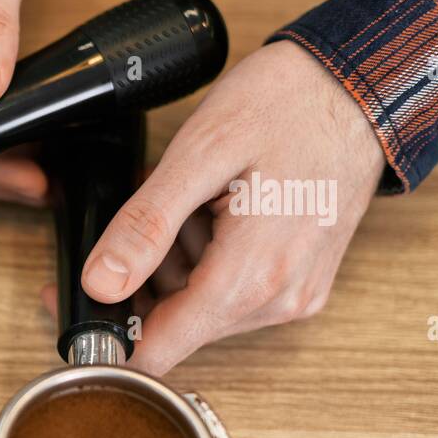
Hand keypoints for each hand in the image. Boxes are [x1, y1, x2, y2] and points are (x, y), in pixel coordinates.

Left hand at [46, 40, 386, 374]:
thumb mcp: (199, 154)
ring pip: (198, 308)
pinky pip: (231, 290)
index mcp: (252, 278)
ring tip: (194, 203)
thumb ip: (146, 226)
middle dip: (141, 281)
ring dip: (175, 265)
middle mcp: (278, 301)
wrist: (362, 85)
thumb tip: (101, 283)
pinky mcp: (300, 283)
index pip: (158, 352)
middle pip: (175, 327)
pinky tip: (217, 212)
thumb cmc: (289, 105)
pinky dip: (206, 257)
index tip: (75, 305)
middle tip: (143, 220)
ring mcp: (294, 295)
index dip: (106, 336)